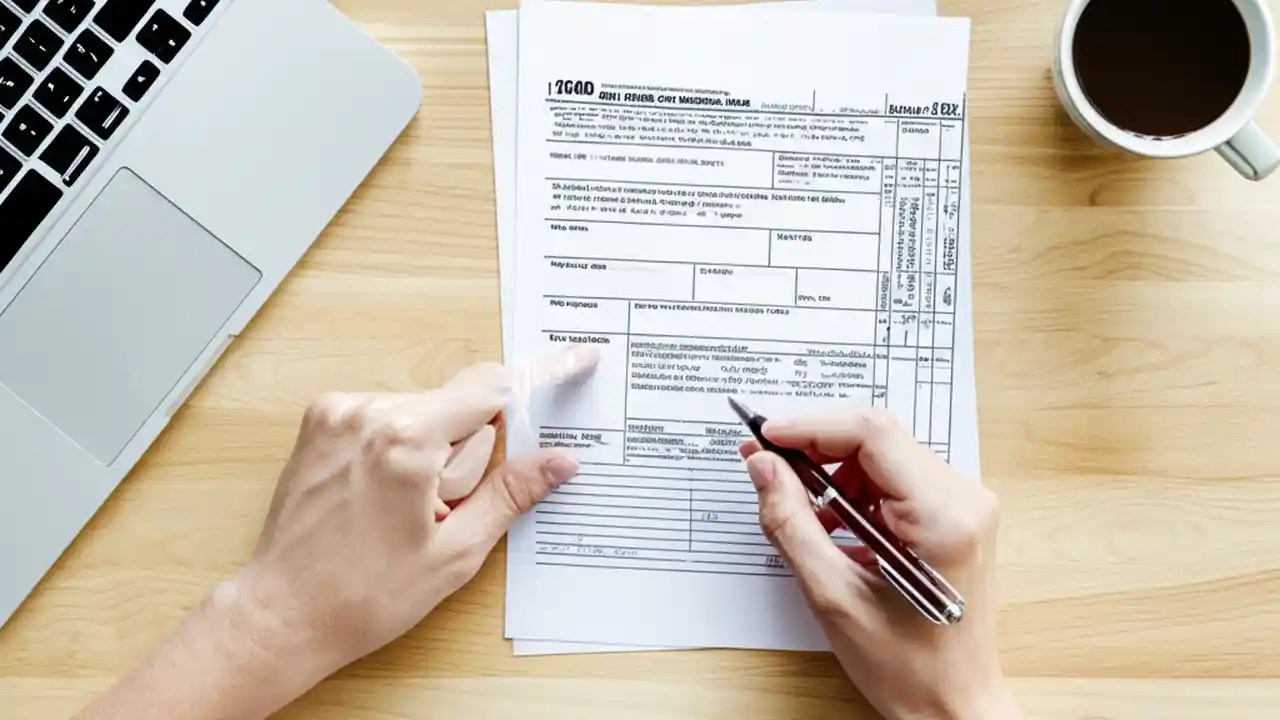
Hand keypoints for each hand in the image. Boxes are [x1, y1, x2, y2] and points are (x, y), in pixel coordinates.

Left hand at [78, 348, 597, 719]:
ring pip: (425, 412)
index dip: (541, 378)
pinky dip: (401, 448)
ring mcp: (338, 411)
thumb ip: (512, 493)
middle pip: (459, 407)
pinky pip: (390, 416)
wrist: (282, 613)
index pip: (493, 390)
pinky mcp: (322, 420)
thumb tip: (559, 461)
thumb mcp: (454, 552)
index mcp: (406, 438)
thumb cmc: (360, 594)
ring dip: (433, 454)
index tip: (577, 358)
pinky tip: (382, 497)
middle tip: (440, 512)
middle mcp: (367, 411)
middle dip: (467, 455)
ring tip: (403, 512)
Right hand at [741, 408, 1019, 719]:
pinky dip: (855, 491)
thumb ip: (791, 522)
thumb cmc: (909, 667)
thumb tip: (763, 466)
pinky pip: (894, 478)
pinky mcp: (954, 513)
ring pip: (882, 454)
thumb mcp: (833, 596)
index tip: (766, 437)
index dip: (811, 427)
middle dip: (816, 447)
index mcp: (943, 517)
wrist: (954, 705)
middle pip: (877, 436)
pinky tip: (834, 527)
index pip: (872, 433)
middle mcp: (963, 499)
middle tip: (768, 468)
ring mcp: (964, 504)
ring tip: (806, 517)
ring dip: (834, 473)